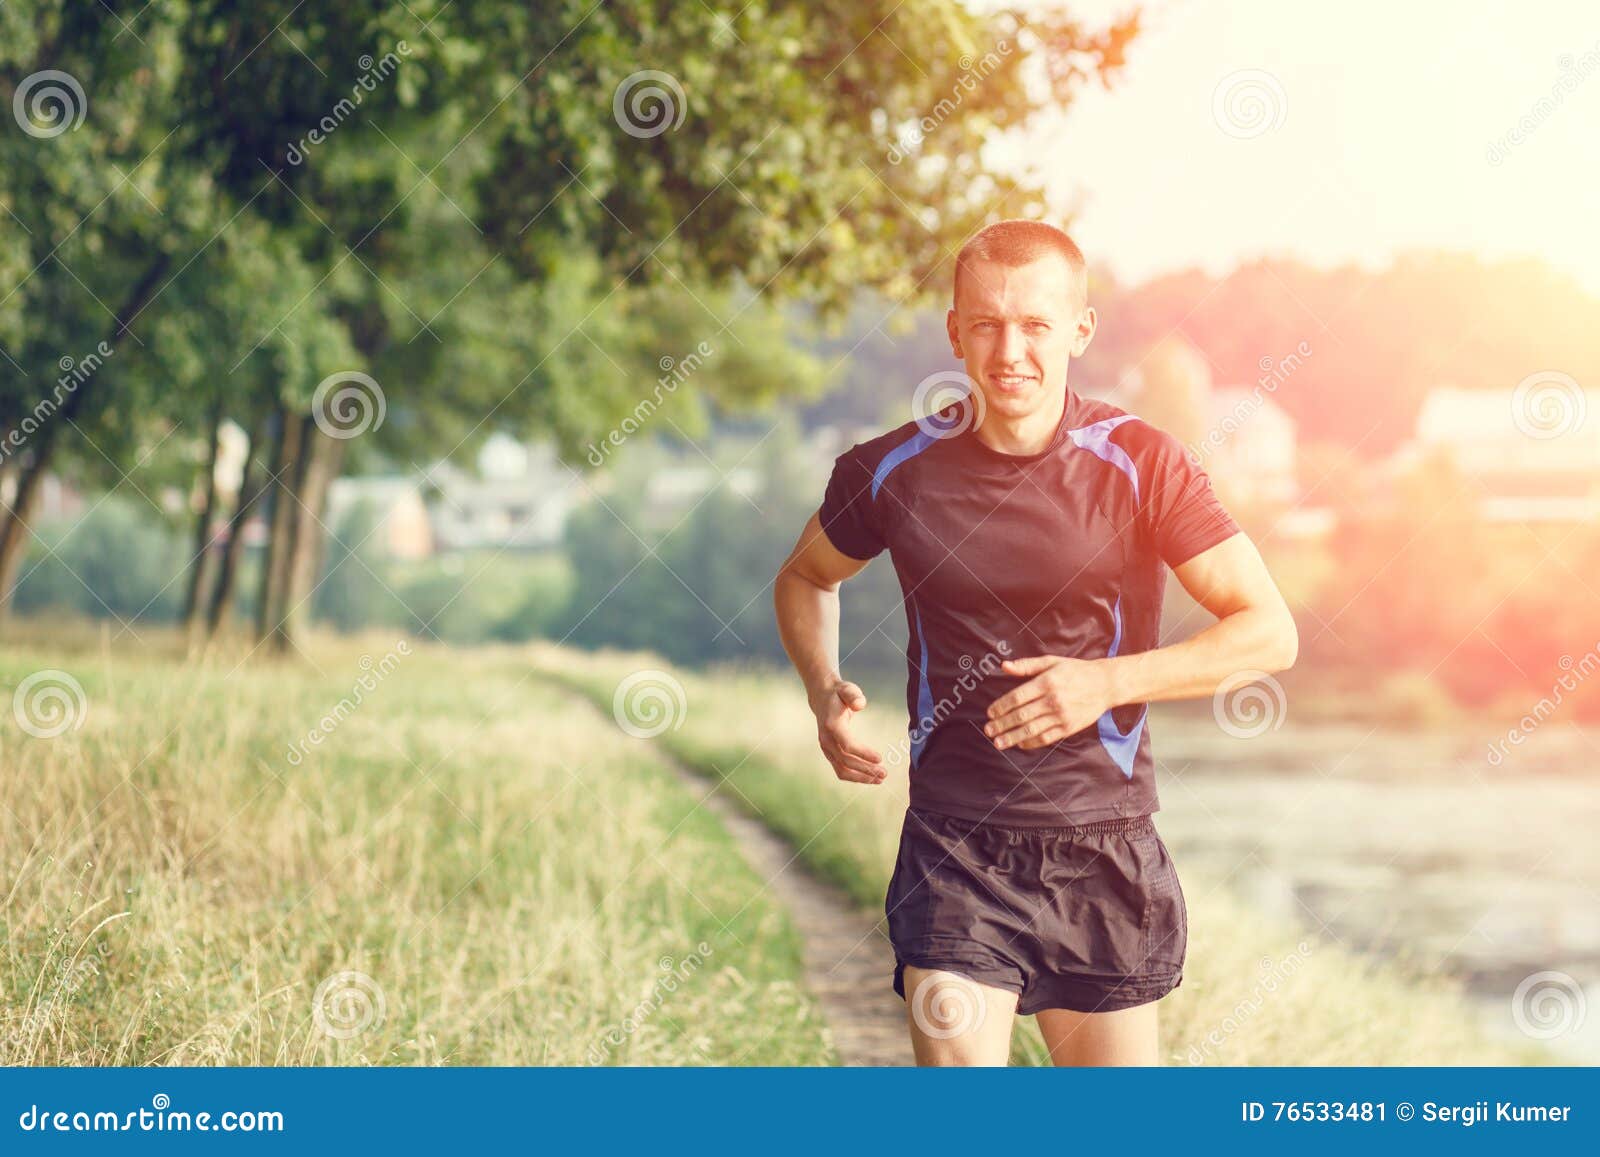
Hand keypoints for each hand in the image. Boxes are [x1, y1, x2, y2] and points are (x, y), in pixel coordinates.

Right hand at [809, 679, 886, 783]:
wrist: (822, 699)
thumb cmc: (839, 694)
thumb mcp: (847, 689)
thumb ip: (854, 696)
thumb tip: (860, 705)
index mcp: (831, 725)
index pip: (847, 744)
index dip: (863, 753)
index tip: (880, 758)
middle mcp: (826, 740)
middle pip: (846, 761)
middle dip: (866, 769)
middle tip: (884, 773)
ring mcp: (826, 749)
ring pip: (842, 770)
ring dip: (861, 777)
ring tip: (880, 779)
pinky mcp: (829, 754)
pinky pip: (841, 770)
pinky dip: (855, 777)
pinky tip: (870, 778)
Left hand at [983, 655, 1113, 750]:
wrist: (1105, 685)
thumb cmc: (1075, 671)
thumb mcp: (1051, 662)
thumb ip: (1026, 665)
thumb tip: (1003, 666)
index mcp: (1046, 682)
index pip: (1017, 697)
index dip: (1001, 706)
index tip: (989, 713)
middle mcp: (1053, 700)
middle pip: (1021, 715)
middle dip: (1002, 724)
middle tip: (988, 730)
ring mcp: (1061, 716)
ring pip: (1031, 730)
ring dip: (1012, 737)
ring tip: (998, 742)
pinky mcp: (1069, 728)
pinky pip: (1045, 738)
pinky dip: (1030, 742)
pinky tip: (1019, 743)